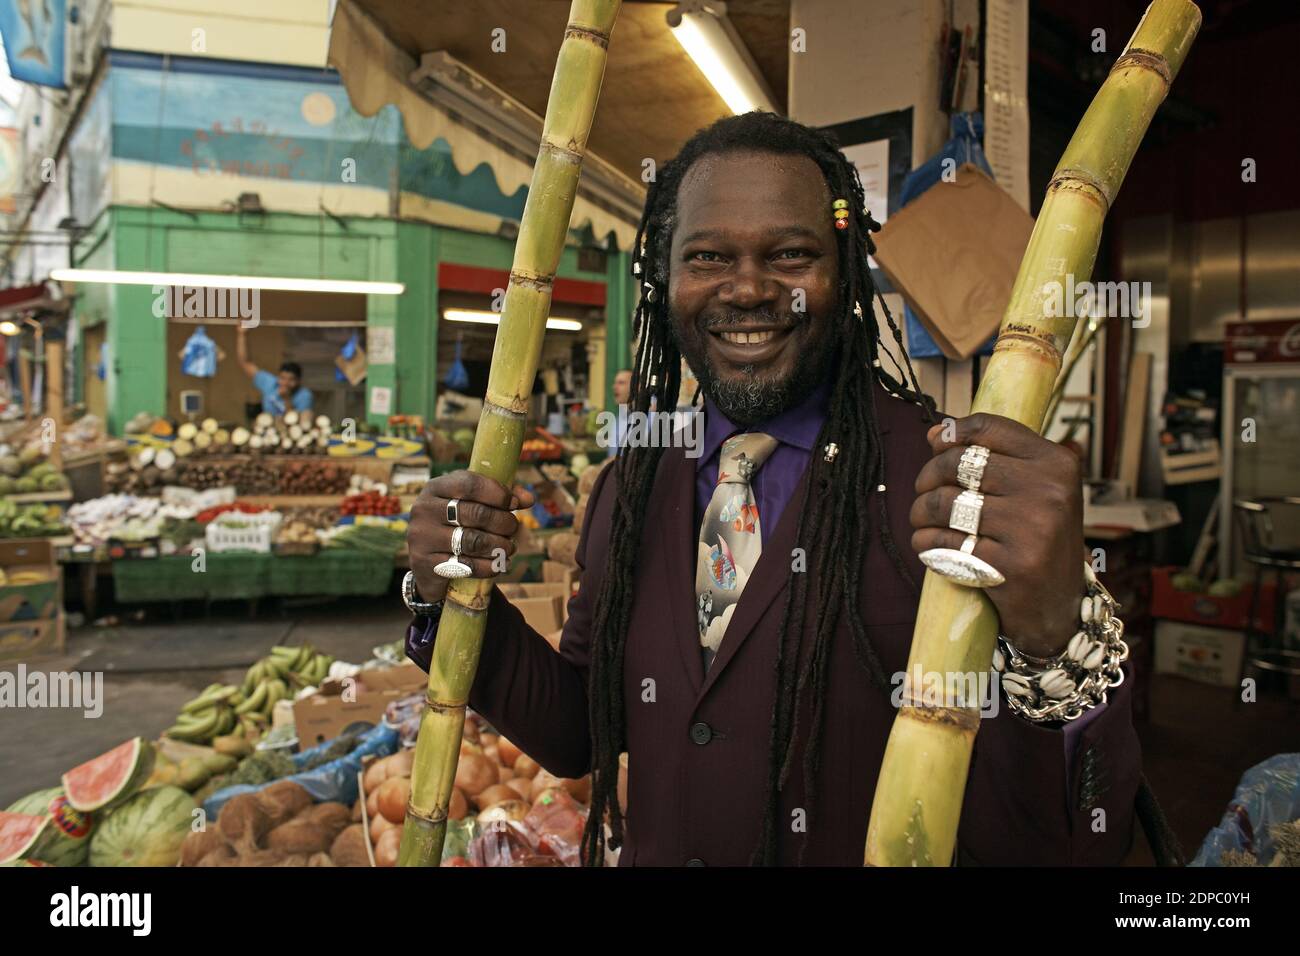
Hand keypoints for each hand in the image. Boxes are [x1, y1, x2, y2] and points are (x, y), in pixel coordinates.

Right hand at [408, 471, 536, 605]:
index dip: (498, 494)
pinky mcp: (426, 564)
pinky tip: (500, 564)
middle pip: (476, 514)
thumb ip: (499, 496)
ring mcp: (423, 537)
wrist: (425, 560)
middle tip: (513, 528)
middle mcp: (424, 509)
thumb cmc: (454, 524)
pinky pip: (467, 565)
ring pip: (473, 541)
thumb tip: (529, 499)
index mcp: (435, 487)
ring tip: (510, 547)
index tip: (515, 504)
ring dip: (500, 545)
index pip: (470, 484)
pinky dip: (490, 566)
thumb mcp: (471, 503)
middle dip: (503, 522)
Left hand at [910, 413, 1084, 657]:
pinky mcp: (1010, 565)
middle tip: (923, 492)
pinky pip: (944, 542)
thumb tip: (935, 433)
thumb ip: (993, 457)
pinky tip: (929, 546)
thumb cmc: (1036, 538)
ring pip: (944, 502)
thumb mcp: (1033, 489)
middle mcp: (1049, 491)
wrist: (1058, 607)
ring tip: (922, 521)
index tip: (936, 446)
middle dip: (927, 477)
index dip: (952, 434)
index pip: (989, 428)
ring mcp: (1032, 529)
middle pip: (958, 463)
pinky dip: (926, 543)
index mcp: (1056, 463)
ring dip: (920, 513)